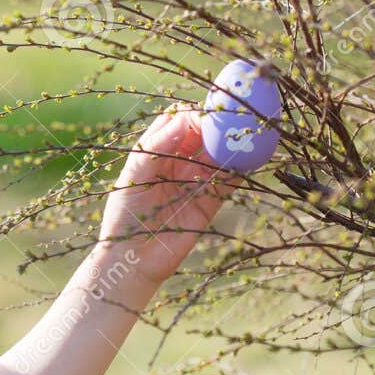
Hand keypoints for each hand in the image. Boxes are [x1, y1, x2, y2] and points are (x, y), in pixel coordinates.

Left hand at [96, 102, 235, 284]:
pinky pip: (228, 180)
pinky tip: (250, 159)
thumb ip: (156, 145)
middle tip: (233, 120)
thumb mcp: (134, 174)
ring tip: (247, 136)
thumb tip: (184, 116)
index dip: (193, 114)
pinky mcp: (209, 201)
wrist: (133, 259)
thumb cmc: (124, 215)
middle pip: (203, 135)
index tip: (206, 116)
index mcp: (156, 151)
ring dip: (233, 145)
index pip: (179, 122)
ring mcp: (195, 180)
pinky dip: (240, 169)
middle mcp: (177, 162)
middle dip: (218, 125)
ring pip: (218, 155)